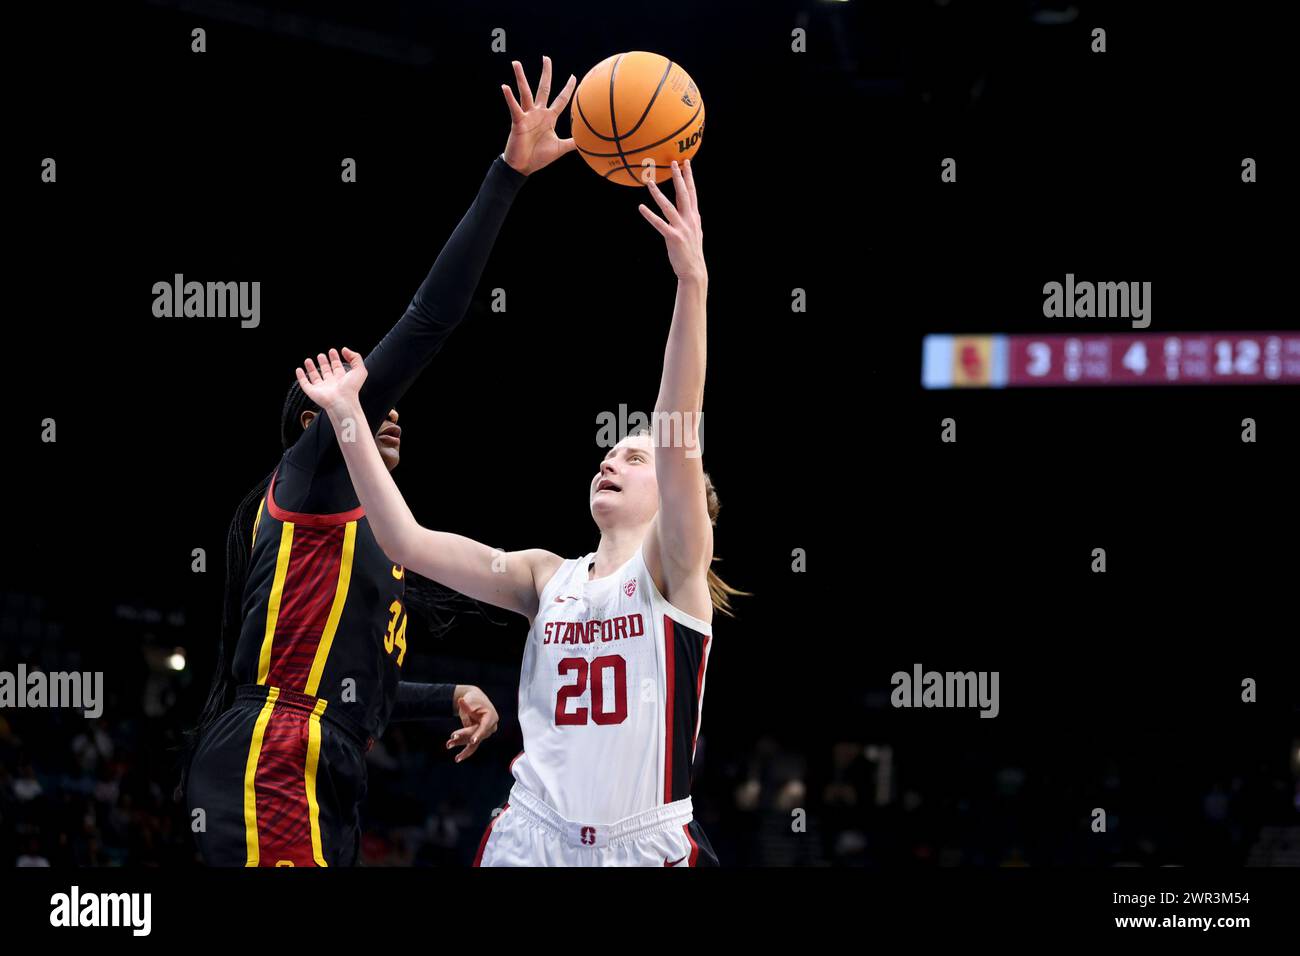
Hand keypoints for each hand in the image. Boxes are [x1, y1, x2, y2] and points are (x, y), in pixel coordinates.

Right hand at [294, 347, 366, 417]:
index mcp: (343, 379)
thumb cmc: (352, 388)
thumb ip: (355, 357)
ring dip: (311, 368)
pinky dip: (301, 377)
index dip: (335, 358)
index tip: (332, 350)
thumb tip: (344, 349)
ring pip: (315, 377)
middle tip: (321, 355)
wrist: (342, 402)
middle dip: (323, 362)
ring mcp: (322, 388)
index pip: (338, 367)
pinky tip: (298, 370)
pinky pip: (305, 384)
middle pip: (326, 371)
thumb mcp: (359, 370)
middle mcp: (332, 383)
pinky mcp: (313, 392)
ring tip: (308, 360)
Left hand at [446, 685, 498, 762]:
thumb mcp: (470, 701)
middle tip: (452, 737)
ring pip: (472, 741)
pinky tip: (457, 758)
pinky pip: (471, 745)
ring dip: (459, 742)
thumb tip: (462, 706)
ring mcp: (484, 734)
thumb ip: (466, 707)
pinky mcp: (478, 737)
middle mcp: (490, 727)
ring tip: (448, 745)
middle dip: (463, 736)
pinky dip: (463, 750)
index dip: (478, 734)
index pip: (485, 727)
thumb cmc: (473, 700)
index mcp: (491, 717)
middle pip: (476, 734)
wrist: (475, 700)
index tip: (473, 741)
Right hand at [501, 55, 576, 175]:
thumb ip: (573, 143)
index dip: (567, 88)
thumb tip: (588, 142)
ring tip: (516, 63)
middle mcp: (538, 113)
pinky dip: (509, 98)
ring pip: (525, 93)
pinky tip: (505, 87)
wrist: (523, 167)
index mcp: (549, 117)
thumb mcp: (560, 148)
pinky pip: (514, 108)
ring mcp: (527, 116)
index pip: (561, 99)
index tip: (573, 76)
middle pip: (543, 88)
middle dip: (546, 73)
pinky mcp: (518, 122)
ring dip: (521, 78)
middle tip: (546, 58)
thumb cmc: (539, 157)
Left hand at [638, 160, 705, 281]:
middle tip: (673, 162)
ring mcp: (682, 228)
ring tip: (650, 182)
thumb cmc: (691, 251)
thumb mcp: (695, 231)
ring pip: (669, 206)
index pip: (692, 192)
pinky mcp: (673, 237)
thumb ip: (691, 219)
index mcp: (694, 217)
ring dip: (659, 194)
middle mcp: (689, 220)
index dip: (689, 177)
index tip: (686, 163)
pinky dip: (650, 215)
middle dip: (679, 177)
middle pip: (683, 194)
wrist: (694, 270)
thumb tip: (689, 209)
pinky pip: (659, 224)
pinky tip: (641, 207)